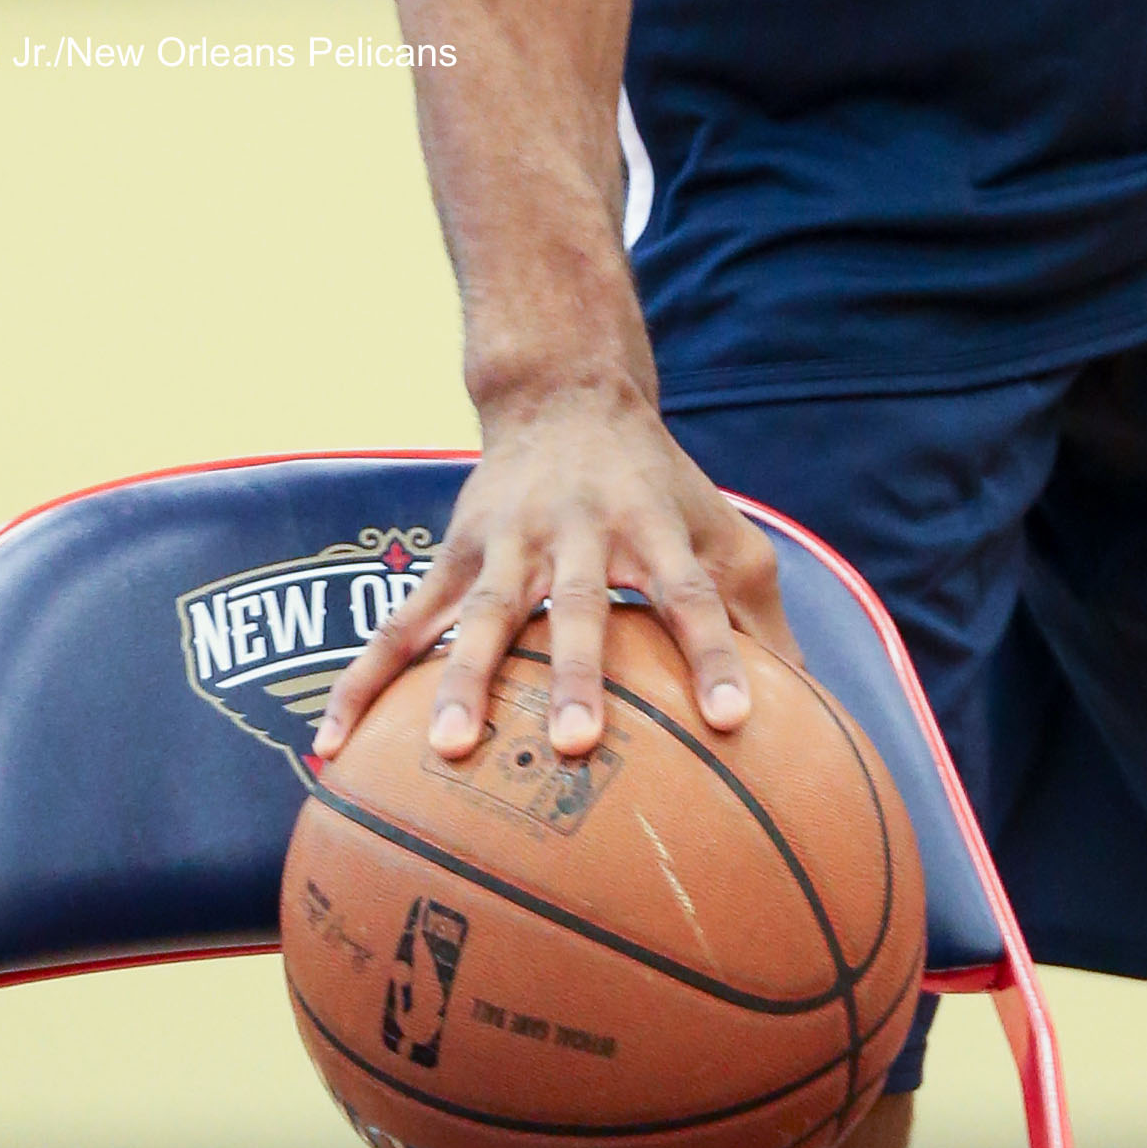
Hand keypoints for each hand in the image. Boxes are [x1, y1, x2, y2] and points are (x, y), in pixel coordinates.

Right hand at [311, 377, 786, 768]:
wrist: (564, 396)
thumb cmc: (662, 488)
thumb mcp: (723, 534)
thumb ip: (760, 619)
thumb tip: (814, 721)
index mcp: (655, 529)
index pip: (693, 596)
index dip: (717, 655)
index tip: (735, 721)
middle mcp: (580, 533)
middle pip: (579, 607)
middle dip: (574, 675)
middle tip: (572, 745)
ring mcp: (506, 545)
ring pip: (478, 616)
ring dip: (460, 683)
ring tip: (448, 751)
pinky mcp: (451, 558)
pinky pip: (398, 627)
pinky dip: (364, 685)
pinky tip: (332, 749)